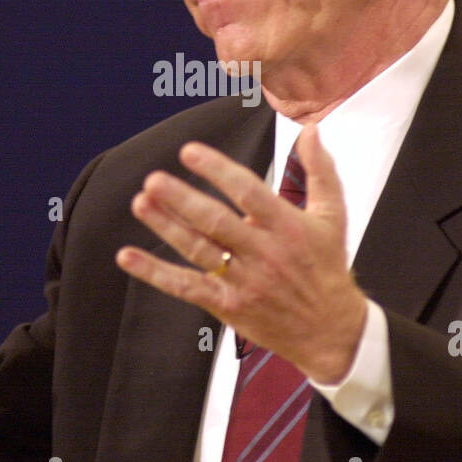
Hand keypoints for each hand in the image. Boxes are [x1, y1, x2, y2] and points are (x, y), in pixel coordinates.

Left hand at [116, 124, 366, 382]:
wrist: (330, 331)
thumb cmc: (327, 267)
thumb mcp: (333, 216)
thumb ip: (321, 171)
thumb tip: (312, 131)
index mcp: (287, 227)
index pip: (248, 192)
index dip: (217, 170)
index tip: (189, 152)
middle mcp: (264, 253)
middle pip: (216, 222)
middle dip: (182, 200)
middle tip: (153, 180)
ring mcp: (244, 281)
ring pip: (198, 250)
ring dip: (166, 227)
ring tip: (140, 203)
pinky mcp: (228, 305)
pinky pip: (186, 287)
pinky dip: (155, 273)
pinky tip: (128, 256)